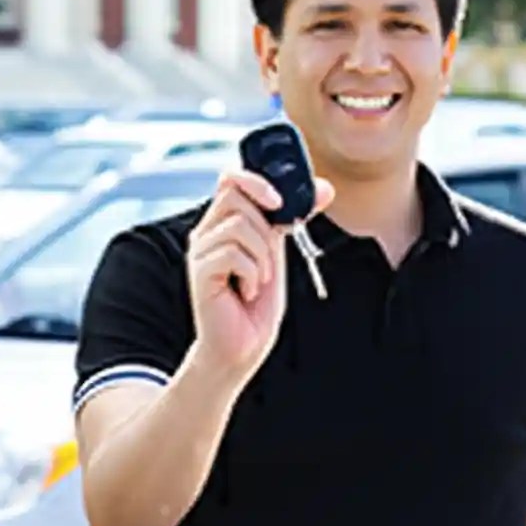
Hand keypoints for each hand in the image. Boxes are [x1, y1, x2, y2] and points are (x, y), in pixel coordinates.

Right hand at [185, 170, 334, 387]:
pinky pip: (234, 253)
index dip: (256, 181)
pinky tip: (248, 291)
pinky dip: (253, 273)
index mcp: (222, 223)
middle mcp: (206, 233)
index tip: (280, 202)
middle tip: (268, 261)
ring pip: (239, 224)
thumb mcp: (277, 250)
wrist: (242, 346)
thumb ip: (290, 217)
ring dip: (263, 255)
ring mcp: (200, 252)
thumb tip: (324, 186)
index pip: (230, 179)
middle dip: (266, 227)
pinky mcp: (201, 272)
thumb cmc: (256, 303)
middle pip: (235, 196)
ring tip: (258, 279)